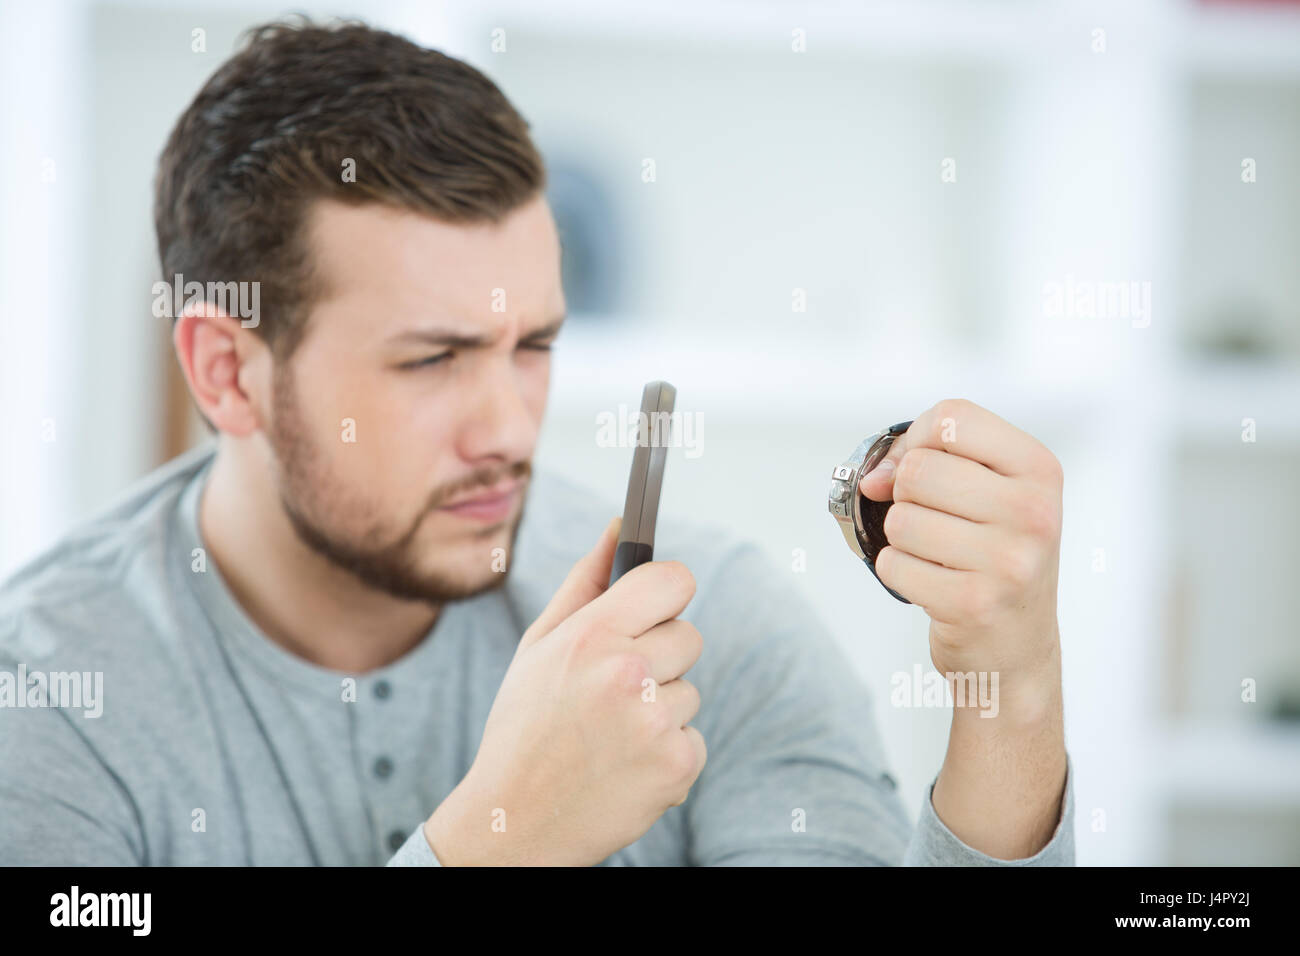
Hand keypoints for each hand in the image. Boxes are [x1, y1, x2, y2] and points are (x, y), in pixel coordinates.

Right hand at [424, 517, 706, 865]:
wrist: (515, 820)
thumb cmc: (525, 726)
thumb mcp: (539, 647)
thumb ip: (584, 582)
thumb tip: (619, 528)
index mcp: (592, 634)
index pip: (674, 580)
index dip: (667, 592)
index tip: (655, 607)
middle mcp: (628, 671)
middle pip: (689, 636)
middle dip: (659, 657)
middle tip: (612, 689)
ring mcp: (656, 720)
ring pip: (690, 690)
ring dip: (661, 709)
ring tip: (610, 734)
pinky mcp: (676, 764)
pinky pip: (694, 737)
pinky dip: (667, 751)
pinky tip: (625, 764)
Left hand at [859, 398, 1063, 716]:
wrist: (1017, 648)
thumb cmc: (997, 559)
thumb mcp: (991, 494)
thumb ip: (930, 462)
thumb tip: (873, 478)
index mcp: (1040, 470)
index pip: (953, 417)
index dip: (919, 439)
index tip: (923, 466)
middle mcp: (1033, 512)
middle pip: (919, 469)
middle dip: (908, 495)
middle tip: (937, 521)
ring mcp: (1007, 560)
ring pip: (900, 518)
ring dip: (903, 538)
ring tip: (940, 555)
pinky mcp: (972, 603)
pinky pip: (893, 564)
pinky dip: (898, 572)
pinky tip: (933, 582)